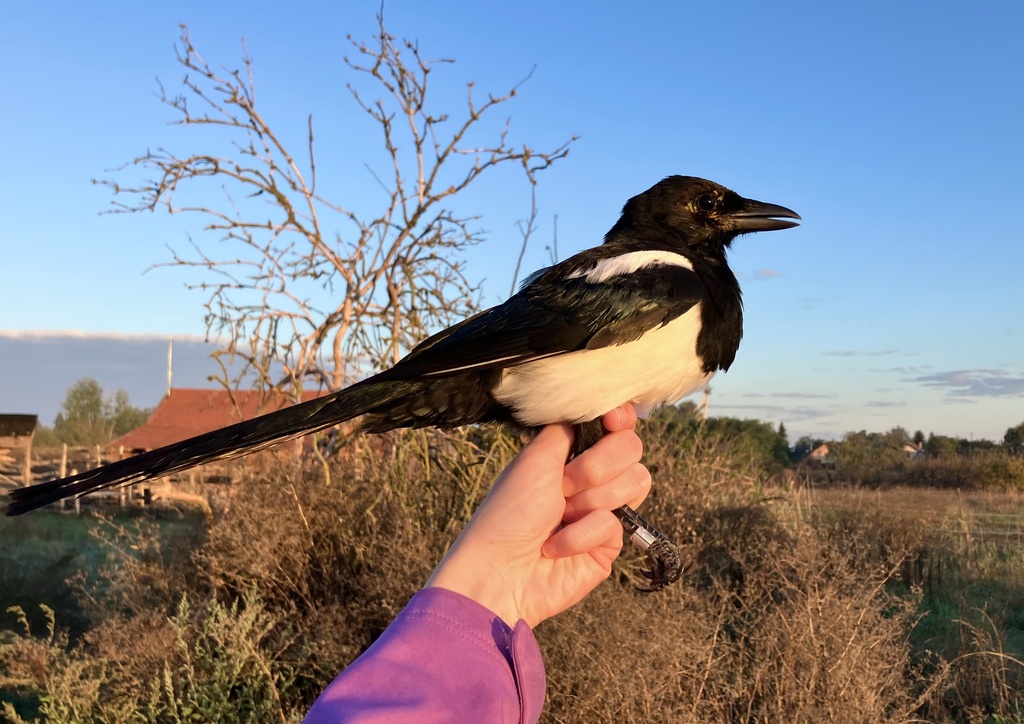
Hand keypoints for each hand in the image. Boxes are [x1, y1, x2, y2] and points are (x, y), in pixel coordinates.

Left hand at [425, 405, 650, 626]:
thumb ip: (569, 429)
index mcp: (573, 453)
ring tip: (560, 515)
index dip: (621, 420)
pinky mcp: (609, 544)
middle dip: (598, 465)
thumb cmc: (509, 513)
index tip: (613, 422)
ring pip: (636, 482)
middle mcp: (592, 479)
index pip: (616, 426)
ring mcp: (604, 510)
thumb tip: (595, 410)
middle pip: (632, 449)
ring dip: (590, 500)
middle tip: (564, 485)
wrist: (501, 570)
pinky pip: (614, 524)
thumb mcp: (535, 458)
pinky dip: (581, 534)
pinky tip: (556, 546)